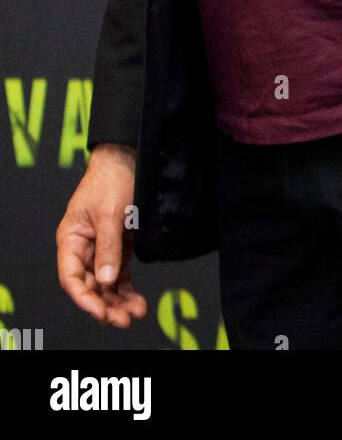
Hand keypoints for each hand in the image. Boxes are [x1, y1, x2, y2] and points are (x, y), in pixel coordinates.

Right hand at [56, 144, 147, 327]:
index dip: (85, 299)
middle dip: (106, 305)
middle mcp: (83, 247)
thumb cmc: (112, 178)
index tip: (102, 313)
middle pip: (90, 286)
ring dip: (118, 300)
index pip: (71, 278)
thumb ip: (108, 248)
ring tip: (136, 313)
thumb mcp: (110, 213)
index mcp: (71, 239)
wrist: (130, 156)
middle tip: (124, 319)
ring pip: (106, 284)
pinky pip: (120, 274)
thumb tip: (106, 281)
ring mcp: (101, 247)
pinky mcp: (119, 245)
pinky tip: (137, 300)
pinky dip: (127, 288)